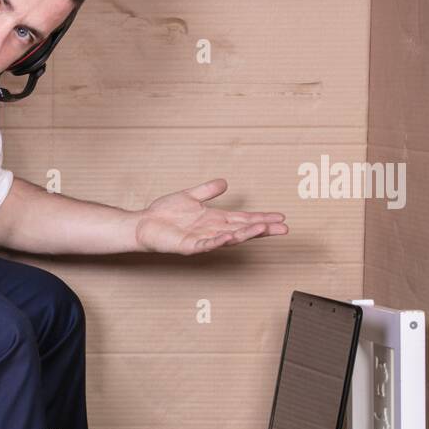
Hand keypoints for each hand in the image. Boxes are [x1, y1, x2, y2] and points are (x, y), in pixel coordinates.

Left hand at [134, 178, 287, 254]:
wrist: (143, 224)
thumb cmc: (164, 213)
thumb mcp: (190, 196)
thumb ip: (207, 190)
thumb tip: (225, 182)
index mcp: (214, 219)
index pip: (244, 218)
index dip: (262, 218)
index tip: (281, 217)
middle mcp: (212, 230)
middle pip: (243, 230)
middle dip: (263, 229)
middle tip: (284, 228)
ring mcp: (201, 239)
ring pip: (229, 238)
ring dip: (246, 234)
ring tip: (262, 229)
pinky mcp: (188, 246)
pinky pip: (206, 244)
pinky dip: (218, 241)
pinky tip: (230, 237)